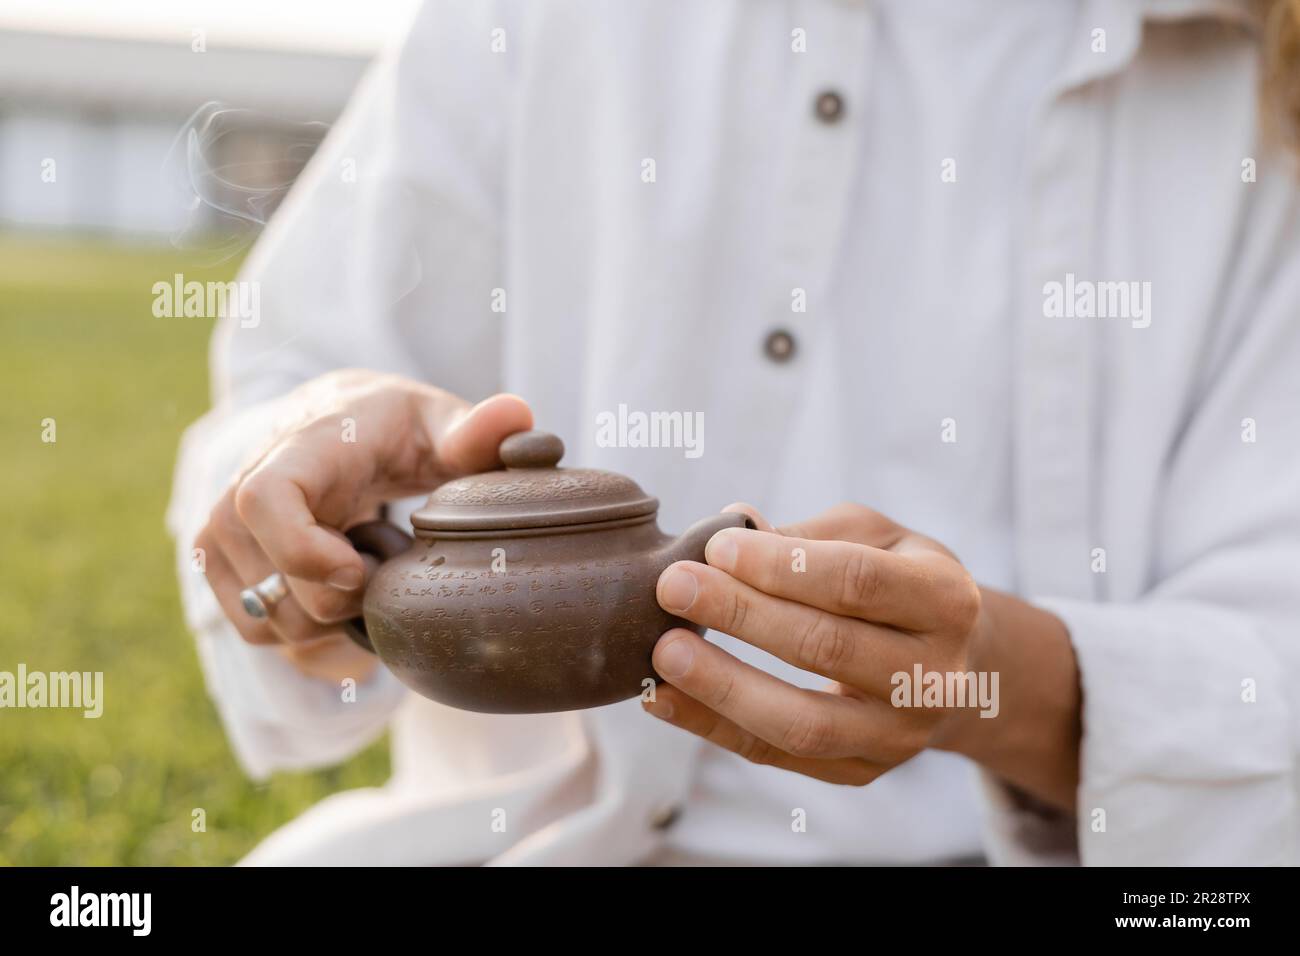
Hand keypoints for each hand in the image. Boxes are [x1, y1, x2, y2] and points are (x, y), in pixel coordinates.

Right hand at [195, 370, 531, 681]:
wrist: (333, 423)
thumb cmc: (392, 426)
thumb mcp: (438, 420)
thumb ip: (475, 431)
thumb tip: (517, 415)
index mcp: (298, 450)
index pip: (265, 501)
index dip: (305, 552)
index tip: (360, 571)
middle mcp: (240, 490)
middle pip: (274, 586)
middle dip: (344, 602)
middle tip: (388, 566)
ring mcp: (222, 533)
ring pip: (267, 621)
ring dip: (329, 621)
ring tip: (364, 570)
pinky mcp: (219, 567)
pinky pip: (258, 633)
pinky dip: (308, 633)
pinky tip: (339, 592)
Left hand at [647, 502, 1079, 807]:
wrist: (950, 661)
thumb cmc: (894, 577)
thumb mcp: (871, 536)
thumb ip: (803, 535)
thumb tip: (725, 526)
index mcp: (948, 599)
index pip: (858, 582)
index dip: (783, 566)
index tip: (716, 547)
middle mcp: (935, 675)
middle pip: (829, 649)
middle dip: (742, 615)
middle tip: (673, 587)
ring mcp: (903, 735)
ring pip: (805, 722)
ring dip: (724, 687)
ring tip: (663, 653)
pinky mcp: (863, 772)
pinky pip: (777, 755)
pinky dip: (712, 726)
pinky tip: (661, 697)